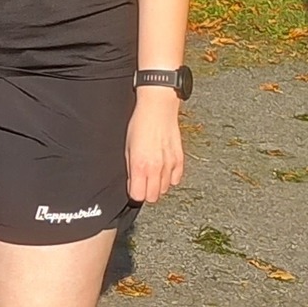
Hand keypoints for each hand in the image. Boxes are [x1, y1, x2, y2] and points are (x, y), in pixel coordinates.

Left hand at [125, 85, 184, 203]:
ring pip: (165, 190)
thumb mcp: (127, 148)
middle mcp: (156, 169)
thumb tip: (133, 183)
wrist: (158, 109)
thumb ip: (131, 170)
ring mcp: (170, 165)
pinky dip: (170, 178)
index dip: (134, 193)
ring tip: (153, 172)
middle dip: (146, 192)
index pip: (138, 196)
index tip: (133, 187)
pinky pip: (176, 180)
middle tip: (143, 182)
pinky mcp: (180, 160)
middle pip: (153, 197)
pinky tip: (164, 168)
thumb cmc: (140, 124)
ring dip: (158, 185)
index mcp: (140, 166)